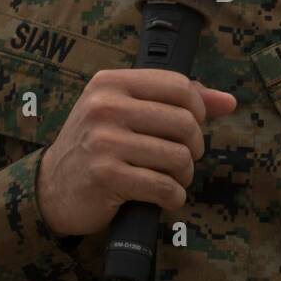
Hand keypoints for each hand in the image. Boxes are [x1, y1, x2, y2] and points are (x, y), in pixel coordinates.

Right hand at [36, 68, 235, 237]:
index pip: (178, 85)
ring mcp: (103, 141)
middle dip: (194, 147)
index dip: (198, 110)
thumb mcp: (126, 112)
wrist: (51, 188)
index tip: (192, 127)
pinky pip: (164, 187)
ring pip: (178, 157)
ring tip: (171, 179)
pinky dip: (173, 197)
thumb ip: (176, 102)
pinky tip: (164, 198)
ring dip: (183, 176)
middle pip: (184, 122)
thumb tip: (229, 102)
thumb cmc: (97, 146)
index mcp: (111, 83)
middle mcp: (104, 106)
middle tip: (182, 159)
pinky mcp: (106, 176)